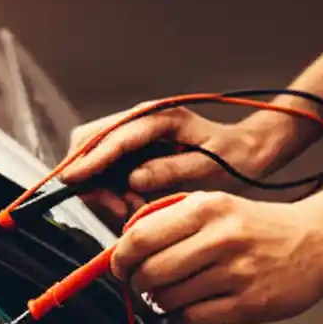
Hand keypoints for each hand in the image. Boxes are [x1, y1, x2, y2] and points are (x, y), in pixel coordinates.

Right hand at [60, 102, 294, 218]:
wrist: (251, 150)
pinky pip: (107, 166)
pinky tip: (134, 201)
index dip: (89, 160)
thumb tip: (134, 179)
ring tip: (131, 206)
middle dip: (90, 174)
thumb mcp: (210, 167)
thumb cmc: (236, 156)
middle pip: (90, 140)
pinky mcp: (134, 147)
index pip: (112, 138)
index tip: (71, 181)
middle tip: (116, 205)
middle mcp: (142, 119)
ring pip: (94, 155)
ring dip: (102, 185)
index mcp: (160, 117)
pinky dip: (112, 187)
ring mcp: (136, 132)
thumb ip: (171, 170)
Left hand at [111, 191, 322, 323]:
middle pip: (150, 272)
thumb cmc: (256, 225)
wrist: (317, 242)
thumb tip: (124, 246)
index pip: (140, 237)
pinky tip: (200, 301)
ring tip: (178, 289)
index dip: (120, 257)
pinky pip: (195, 318)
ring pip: (169, 299)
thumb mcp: (213, 205)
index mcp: (206, 209)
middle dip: (138, 282)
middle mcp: (221, 238)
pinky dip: (188, 314)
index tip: (118, 266)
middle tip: (143, 282)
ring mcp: (237, 273)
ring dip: (164, 299)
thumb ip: (168, 220)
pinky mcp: (250, 304)